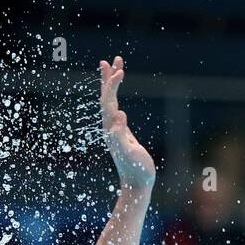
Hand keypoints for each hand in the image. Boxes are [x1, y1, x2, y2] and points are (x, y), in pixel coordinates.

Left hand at [99, 56, 155, 192]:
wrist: (136, 184)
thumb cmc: (137, 171)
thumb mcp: (131, 153)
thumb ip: (121, 136)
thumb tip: (118, 116)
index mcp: (112, 129)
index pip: (108, 101)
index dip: (112, 86)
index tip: (120, 72)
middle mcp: (110, 127)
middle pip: (106, 97)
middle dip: (109, 78)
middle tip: (113, 59)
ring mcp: (114, 130)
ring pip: (110, 102)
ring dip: (111, 85)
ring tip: (115, 68)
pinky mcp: (121, 133)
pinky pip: (115, 110)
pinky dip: (116, 98)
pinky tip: (117, 97)